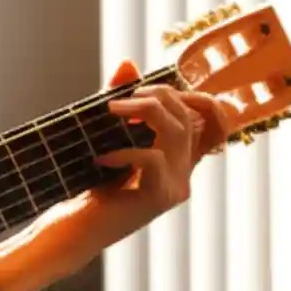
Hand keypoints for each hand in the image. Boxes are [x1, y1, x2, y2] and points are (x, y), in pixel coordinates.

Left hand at [0, 59, 228, 290]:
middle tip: (118, 100)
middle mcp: (184, 172)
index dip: (200, 99)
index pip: (215, 124)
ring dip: (142, 112)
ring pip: (175, 132)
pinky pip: (151, 159)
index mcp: (178, 158)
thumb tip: (127, 63)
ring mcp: (175, 186)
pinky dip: (123, 151)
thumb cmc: (89, 181)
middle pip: (188, 117)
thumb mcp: (107, 135)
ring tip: (109, 111)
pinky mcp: (159, 198)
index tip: (156, 91)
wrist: (74, 227)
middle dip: (155, 96)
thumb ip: (121, 102)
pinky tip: (99, 159)